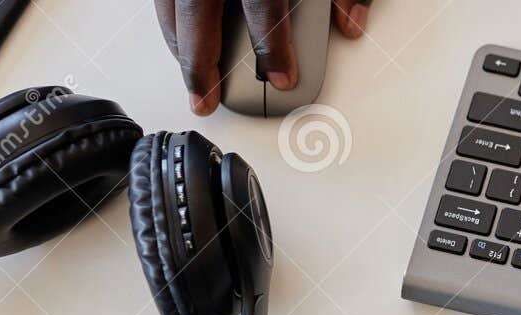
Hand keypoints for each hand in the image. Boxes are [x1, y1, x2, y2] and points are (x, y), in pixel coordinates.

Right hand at [153, 0, 371, 115]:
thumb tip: (352, 22)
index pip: (261, 3)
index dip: (272, 46)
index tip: (283, 76)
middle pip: (197, 10)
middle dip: (200, 61)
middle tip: (206, 98)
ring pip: (170, 1)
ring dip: (178, 42)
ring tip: (192, 79)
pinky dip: (169, 16)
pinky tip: (180, 38)